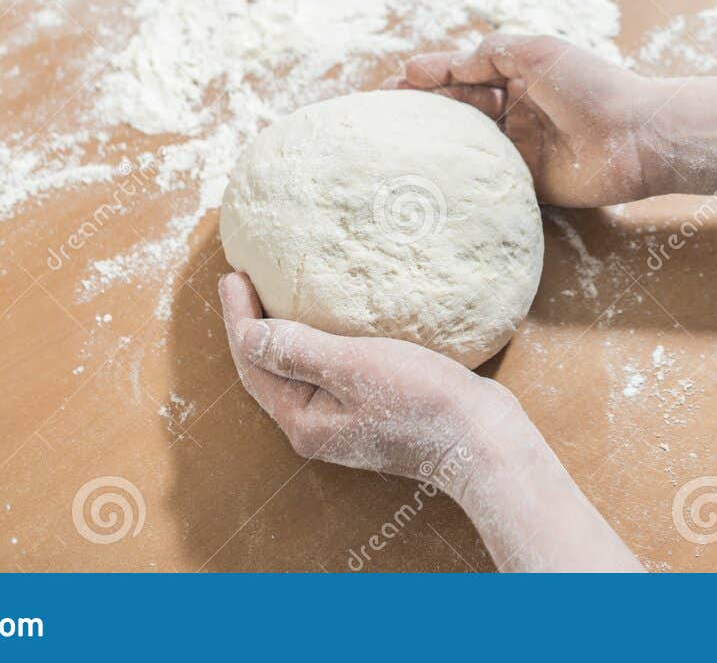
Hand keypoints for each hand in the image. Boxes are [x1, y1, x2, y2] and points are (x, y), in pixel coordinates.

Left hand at [219, 271, 521, 493]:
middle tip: (244, 280)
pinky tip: (331, 321)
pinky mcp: (374, 409)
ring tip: (277, 296)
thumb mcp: (354, 368)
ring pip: (299, 370)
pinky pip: (330, 370)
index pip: (254, 364)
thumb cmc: (422, 402)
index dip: (239, 319)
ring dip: (284, 333)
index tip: (234, 275)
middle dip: (253, 327)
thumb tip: (246, 333)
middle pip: (270, 371)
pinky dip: (318, 342)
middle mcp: (317, 426)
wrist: (482, 440)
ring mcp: (346, 421)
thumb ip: (298, 350)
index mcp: (304, 421)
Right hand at [387, 33, 667, 206]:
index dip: (430, 75)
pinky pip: (484, 177)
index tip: (398, 80)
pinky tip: (427, 175)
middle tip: (383, 111)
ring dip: (433, 140)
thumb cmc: (592, 86)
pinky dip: (457, 174)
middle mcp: (517, 109)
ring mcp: (520, 146)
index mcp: (520, 74)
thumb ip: (491, 52)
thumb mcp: (538, 51)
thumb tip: (451, 65)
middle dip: (422, 107)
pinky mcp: (526, 181)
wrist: (636, 138)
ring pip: (466, 141)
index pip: (465, 73)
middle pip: (459, 107)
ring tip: (393, 141)